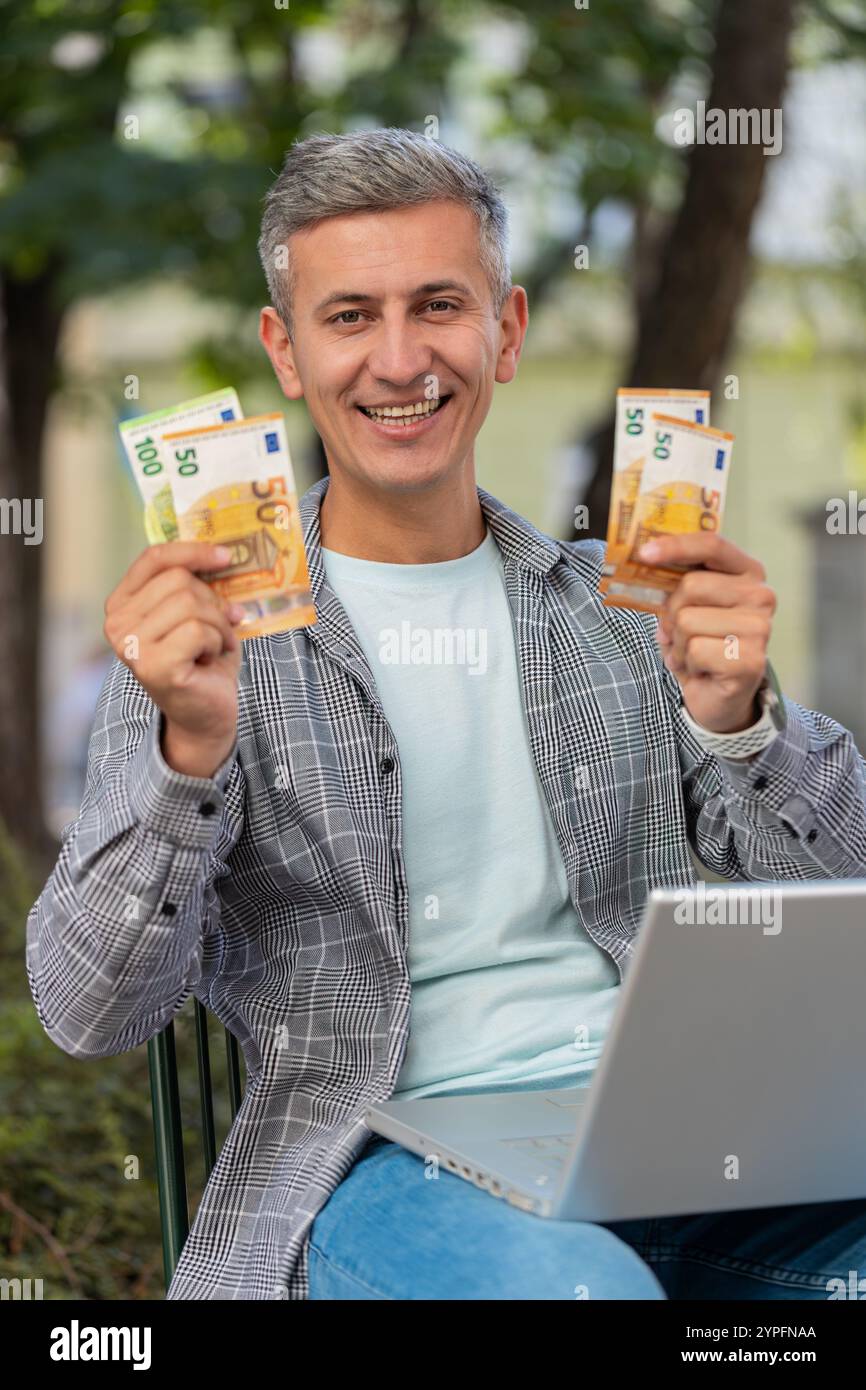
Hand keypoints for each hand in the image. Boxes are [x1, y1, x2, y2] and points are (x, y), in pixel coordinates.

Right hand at [103, 542, 243, 775]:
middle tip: (219, 630)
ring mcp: (131, 646)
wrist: (206, 715)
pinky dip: (217, 643)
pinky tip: (211, 660)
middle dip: (213, 603)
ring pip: (191, 604)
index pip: (153, 559)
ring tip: (215, 647)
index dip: (192, 551)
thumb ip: (198, 584)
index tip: (225, 556)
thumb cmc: (202, 660)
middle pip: (179, 580)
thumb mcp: (198, 613)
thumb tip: (222, 555)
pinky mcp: (153, 666)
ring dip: (218, 626)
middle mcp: (117, 624)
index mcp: (122, 604)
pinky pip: (198, 630)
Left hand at [639, 533, 775, 732]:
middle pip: (691, 586)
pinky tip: (700, 669)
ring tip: (692, 653)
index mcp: (747, 573)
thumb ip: (673, 583)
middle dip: (672, 613)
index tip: (644, 552)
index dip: (676, 545)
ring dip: (677, 642)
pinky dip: (686, 662)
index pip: (712, 545)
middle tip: (678, 632)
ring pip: (687, 620)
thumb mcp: (685, 607)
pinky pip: (694, 650)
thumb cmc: (701, 644)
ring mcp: (759, 628)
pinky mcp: (751, 659)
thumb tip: (645, 560)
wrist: (719, 697)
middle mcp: (761, 595)